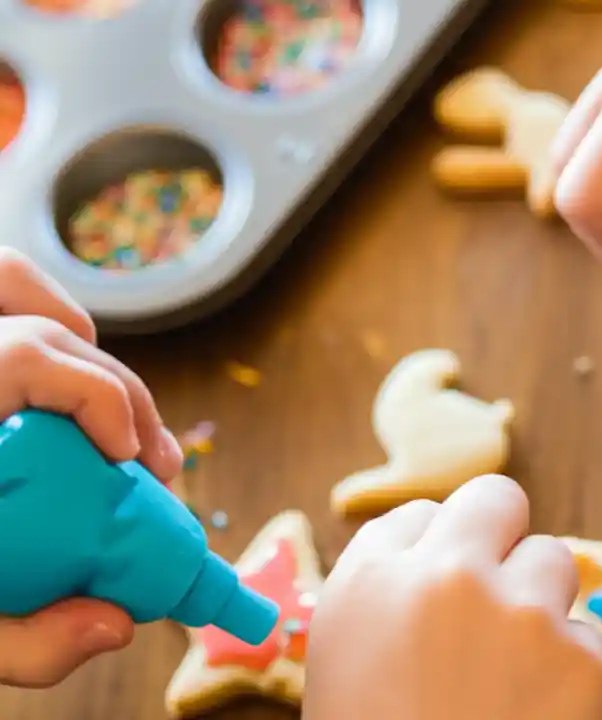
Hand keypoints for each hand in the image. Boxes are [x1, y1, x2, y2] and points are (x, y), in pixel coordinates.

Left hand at [0, 248, 182, 686]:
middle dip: (115, 391)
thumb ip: (16, 640)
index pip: (28, 357)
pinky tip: (45, 385)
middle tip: (143, 463)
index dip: (101, 397)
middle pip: (40, 327)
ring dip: (70, 336)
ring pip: (7, 283)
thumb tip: (114, 624)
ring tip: (101, 405)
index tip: (131, 463)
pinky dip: (29, 318)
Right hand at [304, 476, 601, 719]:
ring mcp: (522, 614)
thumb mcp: (346, 664)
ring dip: (539, 608)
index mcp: (367, 582)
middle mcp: (446, 578)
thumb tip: (437, 543)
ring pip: (554, 564)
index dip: (432, 553)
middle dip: (500, 536)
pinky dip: (570, 679)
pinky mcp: (584, 661)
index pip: (418, 514)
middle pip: (497, 501)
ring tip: (508, 683)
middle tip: (497, 592)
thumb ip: (389, 595)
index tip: (437, 592)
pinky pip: (586, 641)